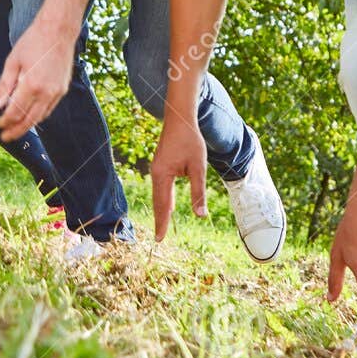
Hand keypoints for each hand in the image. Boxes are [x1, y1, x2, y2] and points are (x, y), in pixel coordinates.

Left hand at [0, 16, 76, 138]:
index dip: (4, 121)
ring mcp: (56, 92)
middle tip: (5, 137)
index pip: (15, 112)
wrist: (58, 31)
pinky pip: (49, 109)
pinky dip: (38, 116)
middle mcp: (46, 92)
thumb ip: (4, 87)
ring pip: (40, 117)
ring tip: (16, 129)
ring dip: (27, 126)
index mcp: (31, 85)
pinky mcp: (62, 89)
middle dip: (15, 130)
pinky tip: (30, 116)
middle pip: (28, 120)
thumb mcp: (13, 62)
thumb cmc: (33, 42)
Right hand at [150, 116, 207, 239]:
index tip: (159, 239)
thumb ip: (198, 191)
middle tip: (159, 238)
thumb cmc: (190, 141)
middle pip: (158, 202)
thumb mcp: (198, 167)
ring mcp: (156, 169)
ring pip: (159, 195)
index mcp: (162, 175)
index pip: (163, 205)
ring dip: (162, 210)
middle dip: (160, 220)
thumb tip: (200, 214)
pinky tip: (169, 205)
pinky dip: (164, 199)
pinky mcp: (160, 165)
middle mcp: (155, 174)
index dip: (162, 223)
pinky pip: (161, 187)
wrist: (180, 118)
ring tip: (163, 225)